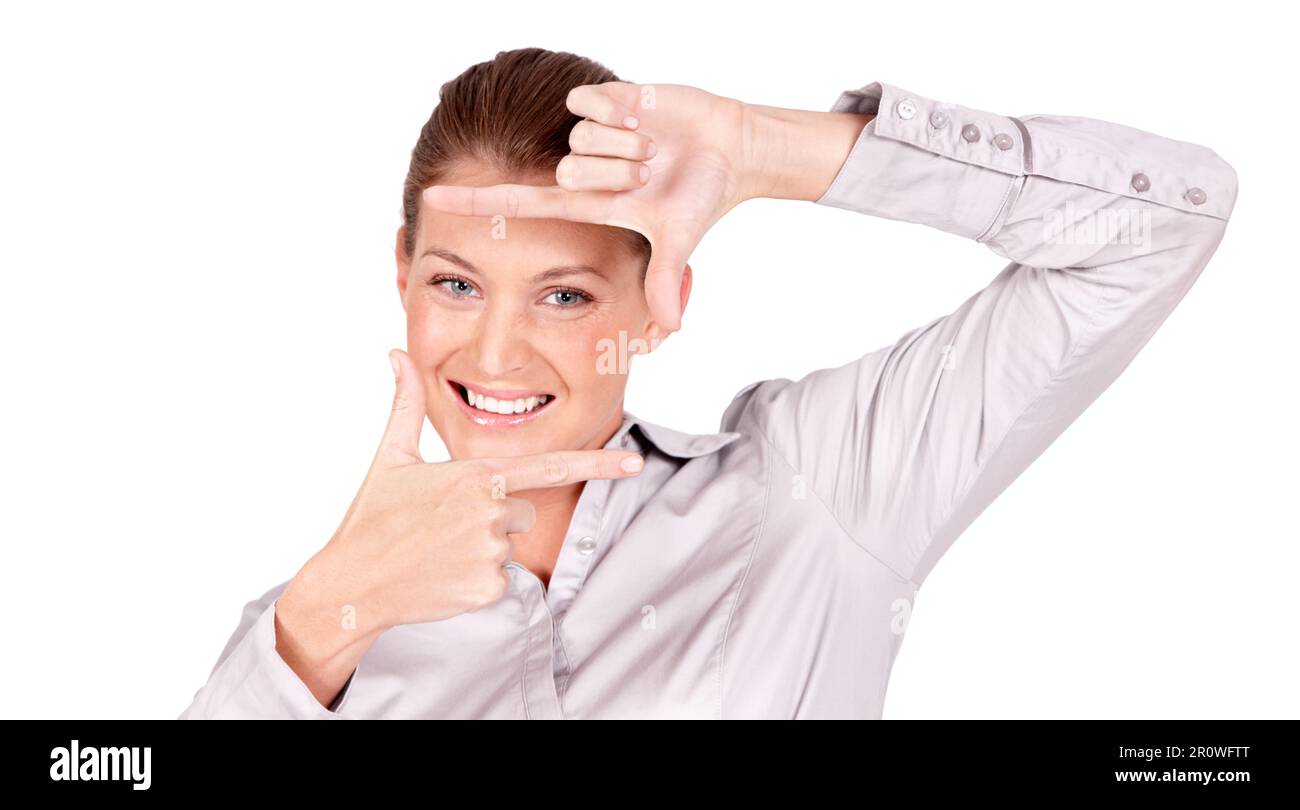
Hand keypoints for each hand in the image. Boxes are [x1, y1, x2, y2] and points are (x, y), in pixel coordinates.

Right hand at [282, 349, 644, 640]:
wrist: (353, 582)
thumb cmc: (372, 517)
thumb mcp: (391, 456)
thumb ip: (405, 403)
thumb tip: (395, 354)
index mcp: (476, 475)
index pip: (550, 466)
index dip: (598, 463)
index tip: (634, 462)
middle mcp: (490, 512)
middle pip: (521, 510)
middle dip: (493, 516)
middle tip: (444, 524)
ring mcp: (490, 553)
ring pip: (508, 544)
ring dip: (482, 548)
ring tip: (438, 549)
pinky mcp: (488, 589)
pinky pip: (501, 580)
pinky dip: (476, 581)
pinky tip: (442, 576)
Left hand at [420, 82, 760, 334]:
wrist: (731, 147)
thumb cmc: (702, 195)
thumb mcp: (678, 239)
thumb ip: (665, 279)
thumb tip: (668, 329)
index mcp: (586, 201)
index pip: (519, 203)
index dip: (476, 201)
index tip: (430, 198)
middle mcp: (579, 167)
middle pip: (568, 170)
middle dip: (618, 174)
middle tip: (650, 175)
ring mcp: (589, 132)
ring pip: (581, 137)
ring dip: (627, 144)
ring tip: (652, 147)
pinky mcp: (603, 96)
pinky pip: (590, 101)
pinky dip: (623, 109)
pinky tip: (644, 117)